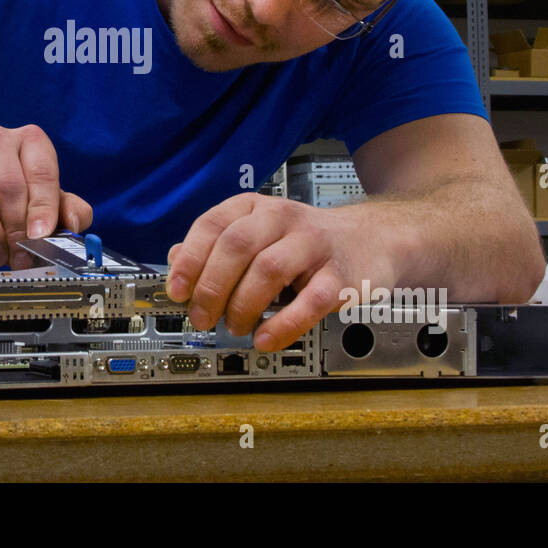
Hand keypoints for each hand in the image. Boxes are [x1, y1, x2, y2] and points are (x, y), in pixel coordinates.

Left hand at [165, 194, 397, 350]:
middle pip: (235, 247)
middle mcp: (282, 219)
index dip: (189, 260)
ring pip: (267, 270)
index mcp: (255, 208)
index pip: (212, 225)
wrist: (372, 239)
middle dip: (211, 288)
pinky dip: (281, 326)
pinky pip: (308, 303)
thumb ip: (217, 246)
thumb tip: (175, 261)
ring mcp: (313, 246)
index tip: (177, 291)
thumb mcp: (258, 234)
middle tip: (202, 318)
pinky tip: (265, 338)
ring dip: (242, 306)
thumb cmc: (306, 242)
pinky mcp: (340, 277)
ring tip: (235, 327)